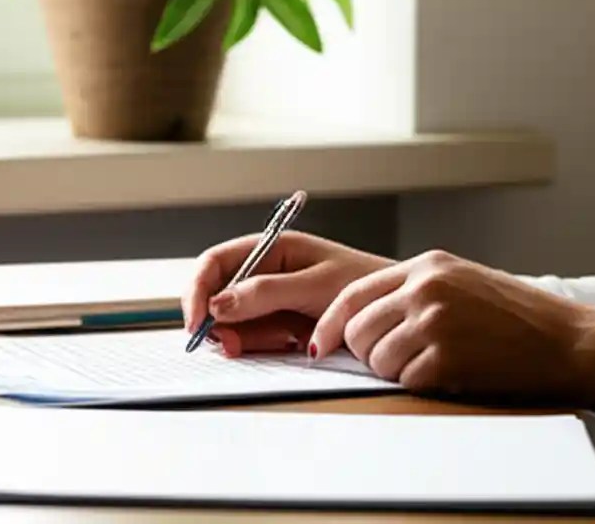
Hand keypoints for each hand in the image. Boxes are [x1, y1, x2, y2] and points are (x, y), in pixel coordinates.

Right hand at [182, 231, 393, 356]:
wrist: (397, 312)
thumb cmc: (364, 286)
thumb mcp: (315, 286)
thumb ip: (266, 293)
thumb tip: (218, 304)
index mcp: (272, 248)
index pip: (216, 262)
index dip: (198, 289)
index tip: (197, 320)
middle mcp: (266, 271)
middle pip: (218, 294)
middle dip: (218, 320)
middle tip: (230, 345)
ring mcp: (272, 300)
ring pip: (234, 320)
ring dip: (241, 337)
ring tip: (278, 340)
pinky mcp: (281, 325)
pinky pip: (254, 337)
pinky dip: (257, 346)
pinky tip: (281, 345)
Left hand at [309, 250, 594, 432]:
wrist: (569, 342)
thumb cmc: (519, 318)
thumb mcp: (463, 282)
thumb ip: (414, 290)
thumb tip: (364, 317)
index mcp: (427, 266)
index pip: (353, 293)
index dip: (330, 324)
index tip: (320, 345)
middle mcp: (425, 289)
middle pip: (357, 329)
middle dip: (367, 353)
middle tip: (398, 360)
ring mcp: (434, 322)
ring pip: (377, 359)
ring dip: (396, 372)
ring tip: (434, 365)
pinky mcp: (446, 358)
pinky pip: (404, 381)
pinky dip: (421, 385)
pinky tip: (451, 375)